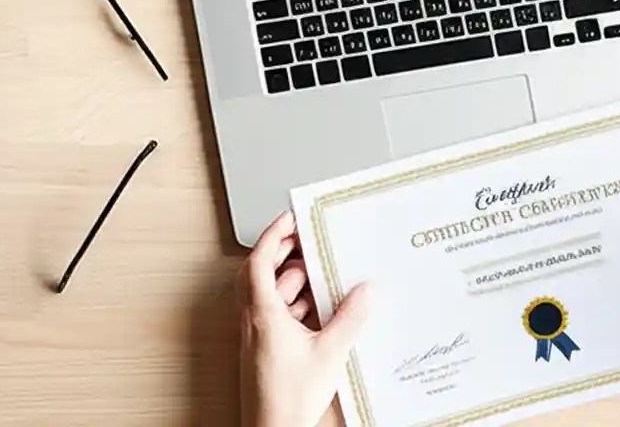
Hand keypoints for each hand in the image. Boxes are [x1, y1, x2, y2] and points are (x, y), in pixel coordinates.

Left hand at [239, 211, 371, 426]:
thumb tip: (365, 290)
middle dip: (284, 254)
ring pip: (270, 295)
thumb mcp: (330, 351)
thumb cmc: (287, 400)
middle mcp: (254, 323)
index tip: (289, 218)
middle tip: (308, 240)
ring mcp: (258, 337)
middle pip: (261, 274)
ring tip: (321, 275)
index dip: (272, 235)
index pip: (258, 261)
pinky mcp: (266, 351)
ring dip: (292, 281)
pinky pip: (277, 315)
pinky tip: (319, 309)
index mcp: (262, 314)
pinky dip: (296, 305)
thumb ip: (350, 317)